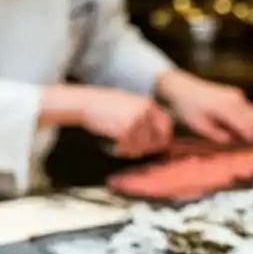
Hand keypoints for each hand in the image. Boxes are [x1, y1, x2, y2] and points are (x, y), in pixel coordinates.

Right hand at [40, 85, 172, 157]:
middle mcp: (145, 112)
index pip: (166, 124)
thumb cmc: (104, 104)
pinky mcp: (125, 130)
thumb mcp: (129, 102)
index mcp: (148, 103)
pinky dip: (123, 150)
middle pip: (158, 138)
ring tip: (122, 146)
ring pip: (144, 146)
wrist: (85, 102)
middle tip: (136, 150)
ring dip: (133, 151)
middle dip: (149, 148)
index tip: (157, 144)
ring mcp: (136, 121)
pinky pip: (130, 148)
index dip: (163, 137)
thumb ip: (144, 115)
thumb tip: (157, 134)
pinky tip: (115, 146)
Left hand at [156, 70, 252, 143]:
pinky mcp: (236, 93)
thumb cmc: (189, 109)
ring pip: (252, 114)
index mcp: (226, 108)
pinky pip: (246, 109)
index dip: (249, 140)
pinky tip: (228, 122)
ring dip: (247, 125)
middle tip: (237, 142)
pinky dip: (243, 118)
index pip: (247, 127)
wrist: (183, 88)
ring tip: (229, 131)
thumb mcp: (201, 128)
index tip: (245, 149)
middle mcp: (235, 100)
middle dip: (250, 132)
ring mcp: (237, 95)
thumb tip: (232, 141)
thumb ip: (218, 136)